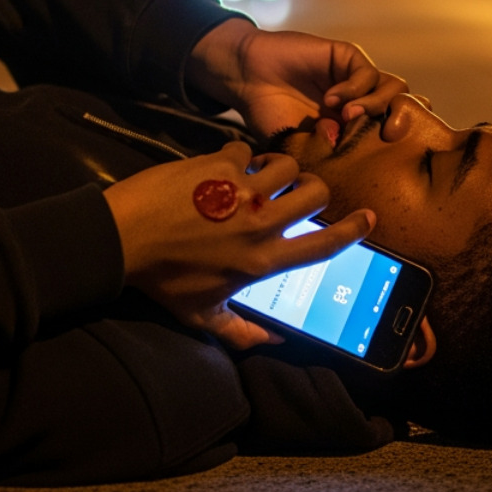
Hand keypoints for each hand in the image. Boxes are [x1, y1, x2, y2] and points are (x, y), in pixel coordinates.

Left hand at [102, 142, 374, 348]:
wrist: (122, 238)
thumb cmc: (163, 279)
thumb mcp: (202, 316)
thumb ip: (241, 331)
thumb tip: (274, 342)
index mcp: (262, 261)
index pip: (322, 246)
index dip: (352, 231)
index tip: (368, 217)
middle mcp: (261, 224)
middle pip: (315, 194)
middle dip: (314, 189)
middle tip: (300, 191)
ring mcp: (242, 190)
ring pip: (287, 165)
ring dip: (279, 169)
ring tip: (263, 175)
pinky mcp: (220, 163)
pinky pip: (245, 149)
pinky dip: (238, 156)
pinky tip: (223, 166)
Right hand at [189, 19, 408, 137]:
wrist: (247, 80)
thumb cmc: (270, 116)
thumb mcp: (301, 145)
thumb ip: (328, 151)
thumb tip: (352, 153)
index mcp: (358, 127)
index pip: (397, 131)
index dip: (406, 142)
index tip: (395, 157)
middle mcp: (363, 101)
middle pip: (406, 107)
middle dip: (404, 120)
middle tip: (388, 135)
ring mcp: (356, 78)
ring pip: (393, 88)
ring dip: (376, 105)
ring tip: (348, 117)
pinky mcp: (346, 56)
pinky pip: (367, 72)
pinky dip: (353, 89)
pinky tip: (330, 99)